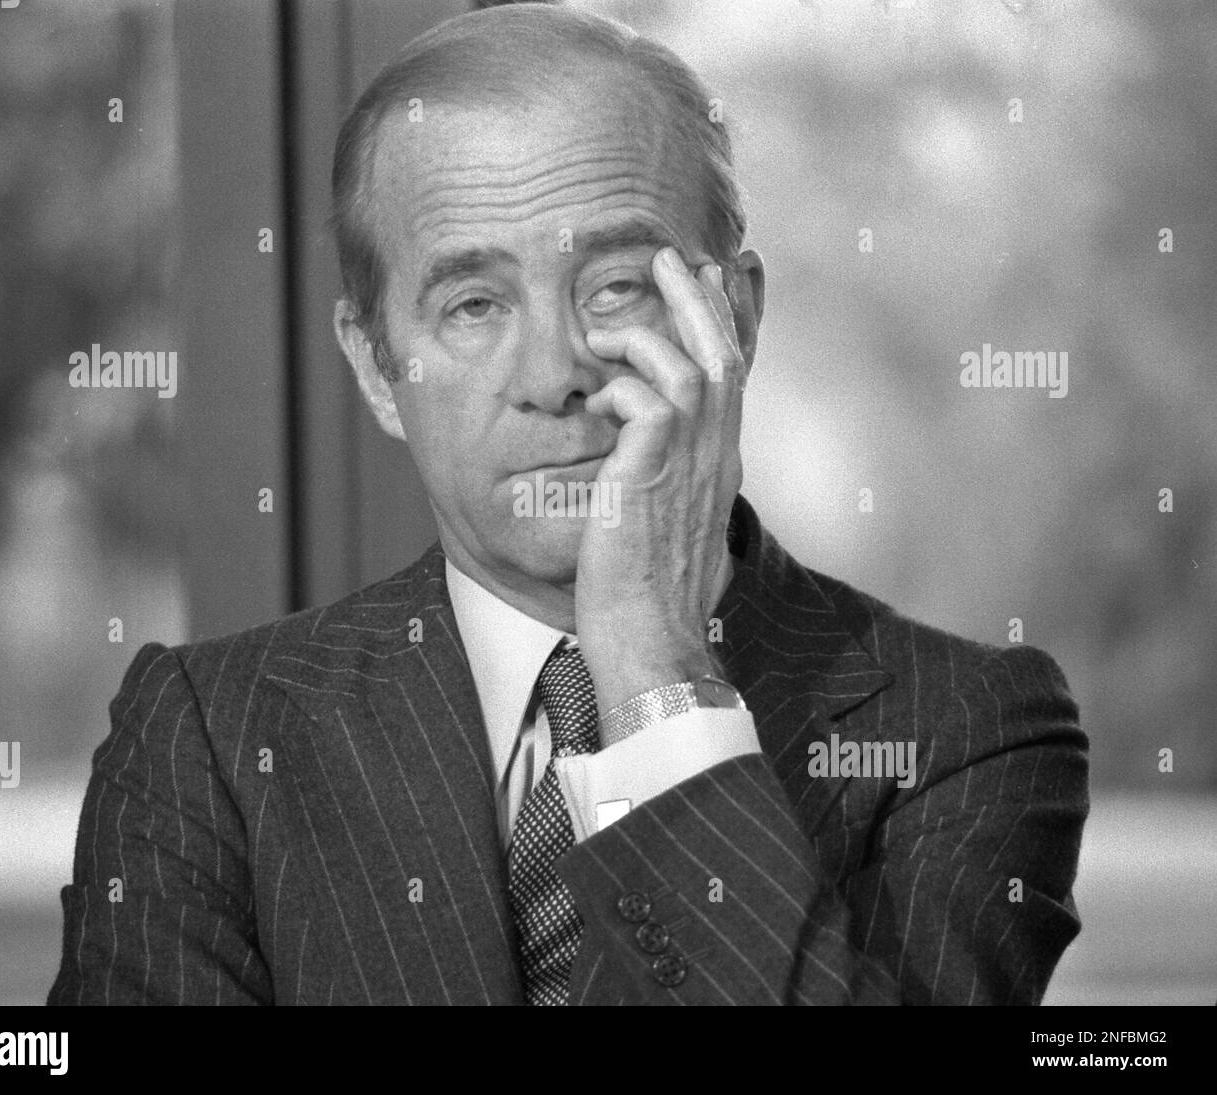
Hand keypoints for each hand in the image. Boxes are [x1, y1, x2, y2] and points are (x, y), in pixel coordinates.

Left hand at [574, 246, 746, 713]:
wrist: (651, 641)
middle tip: (679, 256)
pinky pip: (646, 401)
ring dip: (657, 327)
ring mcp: (689, 466)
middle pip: (724, 356)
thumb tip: (647, 458)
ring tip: (614, 315)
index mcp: (720, 466)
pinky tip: (594, 398)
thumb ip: (669, 481)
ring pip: (693, 366)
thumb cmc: (650, 593)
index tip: (731, 276)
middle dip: (703, 300)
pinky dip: (619, 386)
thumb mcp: (671, 526)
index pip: (737, 378)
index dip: (736, 322)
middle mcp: (716, 459)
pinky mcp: (650, 475)